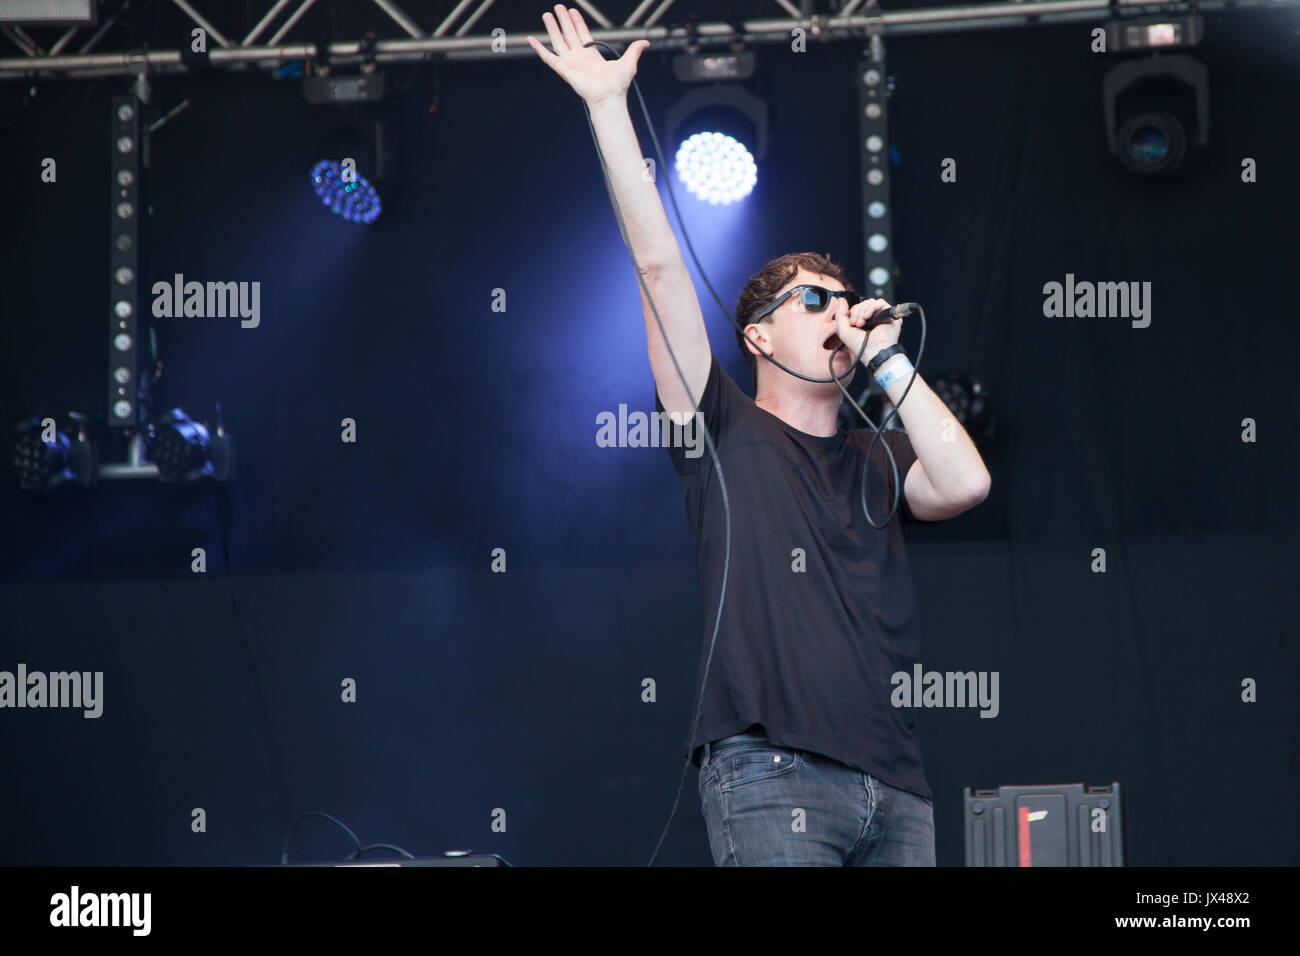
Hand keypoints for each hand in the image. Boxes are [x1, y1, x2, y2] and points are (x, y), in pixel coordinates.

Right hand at [527, 5, 650, 105]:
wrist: (609, 96)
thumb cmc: (618, 84)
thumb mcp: (629, 62)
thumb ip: (635, 50)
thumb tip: (646, 42)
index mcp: (592, 56)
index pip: (582, 34)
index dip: (577, 22)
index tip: (572, 11)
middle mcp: (579, 58)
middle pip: (568, 34)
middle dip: (563, 20)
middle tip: (558, 7)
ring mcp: (570, 63)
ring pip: (558, 41)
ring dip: (552, 28)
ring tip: (547, 15)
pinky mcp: (563, 69)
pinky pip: (548, 57)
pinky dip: (539, 49)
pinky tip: (532, 40)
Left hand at [835, 297, 900, 365]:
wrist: (874, 352)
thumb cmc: (860, 346)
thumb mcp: (843, 331)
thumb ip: (840, 315)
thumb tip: (841, 300)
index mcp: (863, 322)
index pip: (856, 308)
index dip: (852, 312)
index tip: (852, 323)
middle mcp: (872, 319)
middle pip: (863, 304)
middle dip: (857, 312)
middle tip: (857, 324)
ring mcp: (881, 316)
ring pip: (870, 302)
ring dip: (863, 310)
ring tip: (863, 322)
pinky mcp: (889, 314)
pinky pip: (880, 302)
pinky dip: (872, 307)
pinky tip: (868, 317)